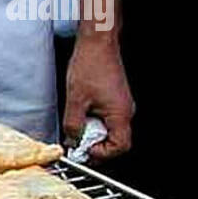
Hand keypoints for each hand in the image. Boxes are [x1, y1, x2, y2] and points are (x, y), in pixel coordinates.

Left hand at [63, 35, 133, 159]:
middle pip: (115, 140)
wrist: (97, 44)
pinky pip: (107, 118)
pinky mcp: (115, 99)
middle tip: (76, 141)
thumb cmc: (90, 65)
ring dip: (92, 132)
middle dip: (95, 144)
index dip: (101, 154)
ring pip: (109, 129)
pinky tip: (81, 114)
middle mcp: (125, 111)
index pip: (119, 146)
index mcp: (120, 113)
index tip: (83, 152)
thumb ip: (73, 124)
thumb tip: (72, 141)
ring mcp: (121, 105)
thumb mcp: (75, 99)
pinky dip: (94, 121)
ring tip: (77, 125)